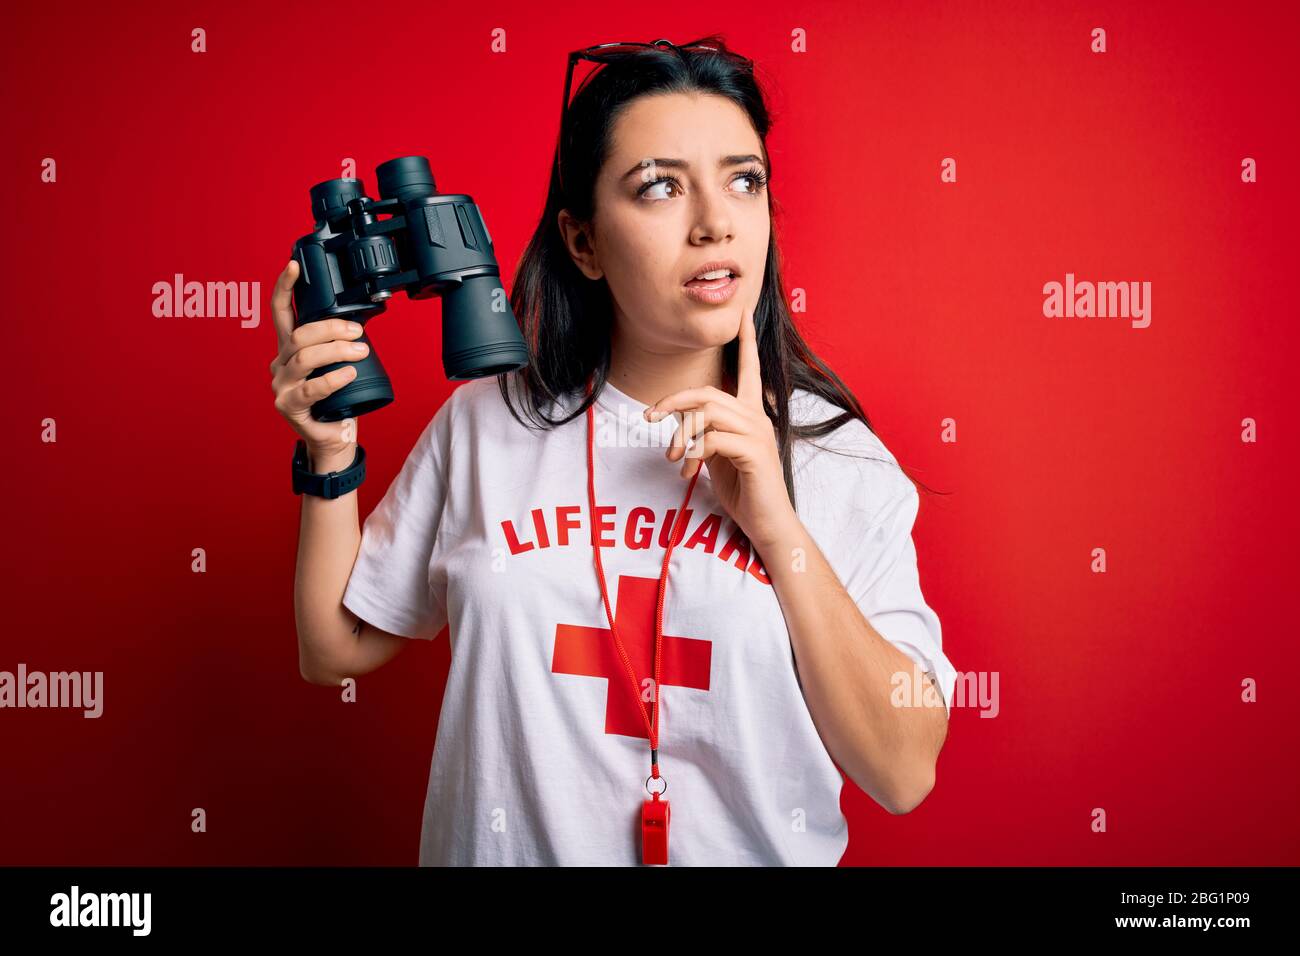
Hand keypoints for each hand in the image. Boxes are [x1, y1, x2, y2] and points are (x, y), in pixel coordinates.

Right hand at [268, 258, 364, 470]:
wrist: (334, 438)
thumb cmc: (338, 400)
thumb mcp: (337, 365)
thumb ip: (339, 343)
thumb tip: (362, 320)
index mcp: (289, 349)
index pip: (281, 313)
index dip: (285, 287)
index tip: (294, 265)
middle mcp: (280, 364)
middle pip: (299, 334)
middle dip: (330, 328)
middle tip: (358, 332)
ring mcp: (281, 385)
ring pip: (305, 358)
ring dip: (336, 350)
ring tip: (359, 351)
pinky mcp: (289, 406)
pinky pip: (311, 388)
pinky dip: (333, 378)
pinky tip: (349, 373)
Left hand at [644, 305, 797, 550]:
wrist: (767, 522)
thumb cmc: (743, 489)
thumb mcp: (718, 455)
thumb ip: (706, 431)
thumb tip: (682, 418)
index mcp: (750, 414)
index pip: (749, 368)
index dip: (746, 341)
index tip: (743, 312)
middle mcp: (757, 417)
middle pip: (708, 393)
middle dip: (673, 401)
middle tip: (649, 416)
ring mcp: (757, 434)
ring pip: (708, 413)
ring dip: (680, 433)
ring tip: (670, 457)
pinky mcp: (754, 453)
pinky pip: (713, 439)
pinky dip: (692, 453)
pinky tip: (688, 470)